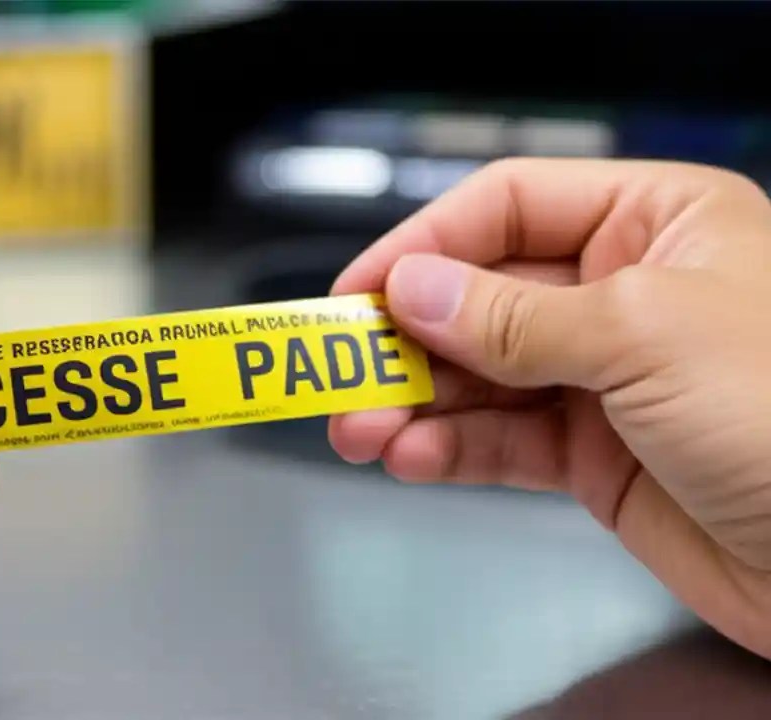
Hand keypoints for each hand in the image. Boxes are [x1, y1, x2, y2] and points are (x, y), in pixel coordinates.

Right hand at [329, 158, 770, 658]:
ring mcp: (605, 376)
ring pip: (478, 375)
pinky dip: (449, 448)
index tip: (357, 291)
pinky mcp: (594, 454)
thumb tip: (412, 290)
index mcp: (656, 223)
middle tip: (340, 372)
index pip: (508, 206)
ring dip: (413, 401)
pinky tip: (410, 455)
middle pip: (479, 295)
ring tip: (359, 429)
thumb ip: (514, 317)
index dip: (424, 245)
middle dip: (406, 337)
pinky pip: (500, 440)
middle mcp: (623, 291)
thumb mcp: (644, 336)